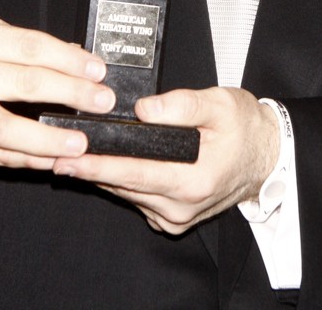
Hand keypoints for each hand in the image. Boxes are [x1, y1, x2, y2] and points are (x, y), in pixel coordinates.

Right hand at [0, 17, 114, 200]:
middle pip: (26, 83)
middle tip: (103, 101)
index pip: (30, 46)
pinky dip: (27, 159)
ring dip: (50, 138)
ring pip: (9, 129)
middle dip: (72, 93)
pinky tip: (52, 159)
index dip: (69, 59)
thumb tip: (75, 57)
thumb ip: (21, 46)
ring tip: (80, 140)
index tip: (98, 70)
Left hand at [52, 86, 279, 233]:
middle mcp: (182, 206)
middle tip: (54, 151)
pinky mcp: (173, 217)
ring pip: (128, 194)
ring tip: (72, 154)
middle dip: (90, 169)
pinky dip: (121, 181)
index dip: (98, 165)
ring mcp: (176, 216)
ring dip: (103, 175)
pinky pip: (138, 198)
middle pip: (125, 186)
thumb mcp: (219, 103)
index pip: (135, 173)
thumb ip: (180, 105)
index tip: (68, 158)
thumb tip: (142, 110)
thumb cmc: (244, 126)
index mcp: (193, 181)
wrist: (266, 154)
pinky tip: (106, 164)